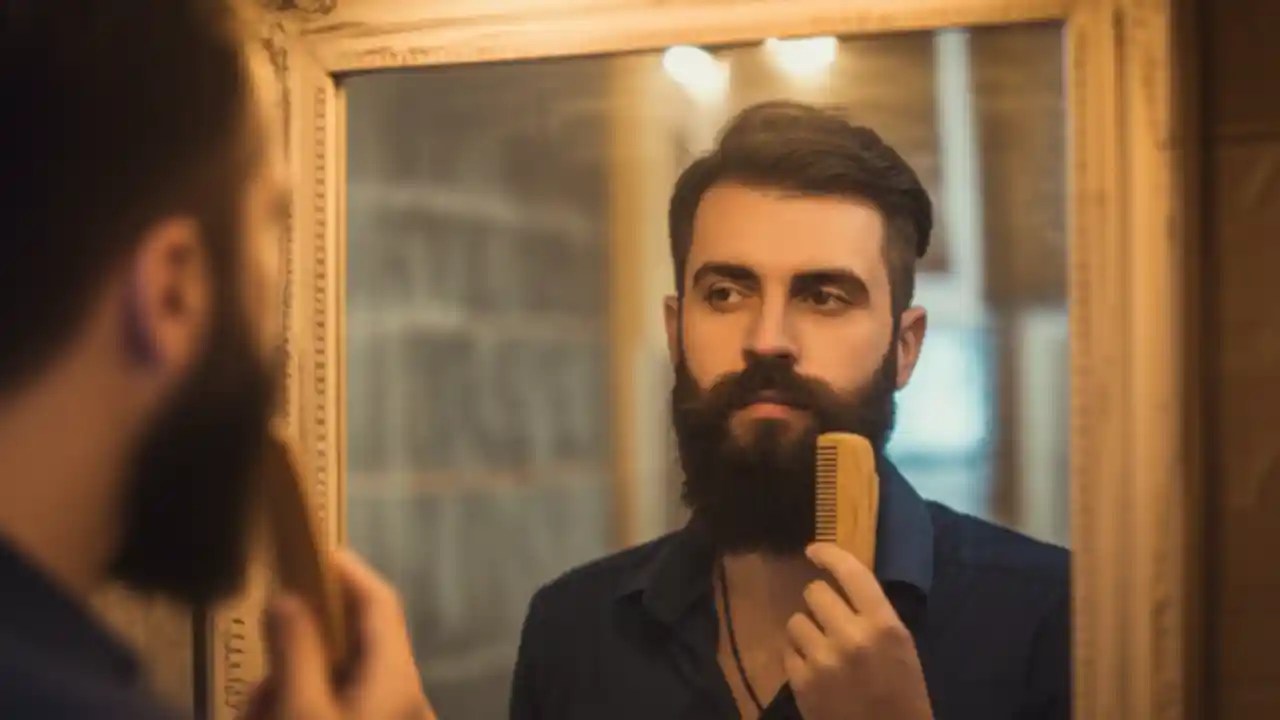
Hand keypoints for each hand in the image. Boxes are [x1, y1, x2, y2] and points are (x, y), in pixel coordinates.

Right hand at [243, 549, 436, 719]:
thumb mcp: (299, 712)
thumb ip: (294, 651)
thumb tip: (286, 598)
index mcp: (398, 678)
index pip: (380, 601)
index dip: (345, 571)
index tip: (306, 552)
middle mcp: (403, 693)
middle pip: (352, 641)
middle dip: (298, 645)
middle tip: (260, 656)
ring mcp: (390, 714)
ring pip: (335, 679)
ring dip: (289, 684)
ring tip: (256, 707)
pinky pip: (334, 706)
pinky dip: (300, 706)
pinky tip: (267, 716)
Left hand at [783, 543, 931, 719]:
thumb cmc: (902, 695)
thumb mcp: (901, 648)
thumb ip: (874, 616)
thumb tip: (842, 585)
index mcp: (884, 625)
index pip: (851, 572)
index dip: (828, 554)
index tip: (813, 550)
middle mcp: (851, 636)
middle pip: (814, 592)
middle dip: (819, 602)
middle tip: (829, 618)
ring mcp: (823, 659)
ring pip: (795, 619)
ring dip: (806, 630)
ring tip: (822, 648)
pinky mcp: (802, 681)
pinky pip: (787, 648)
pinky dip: (797, 655)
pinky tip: (814, 669)